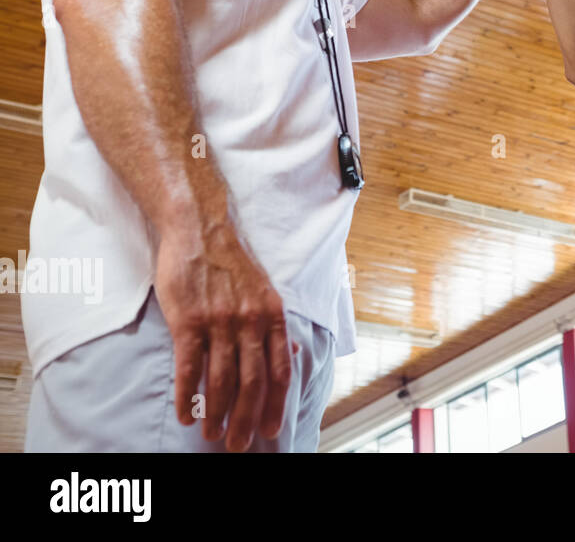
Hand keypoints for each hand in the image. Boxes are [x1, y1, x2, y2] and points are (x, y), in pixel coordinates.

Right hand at [154, 220, 293, 451]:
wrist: (199, 229)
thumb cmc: (231, 262)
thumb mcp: (265, 289)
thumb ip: (273, 323)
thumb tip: (290, 350)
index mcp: (272, 315)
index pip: (281, 370)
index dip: (277, 403)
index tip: (271, 428)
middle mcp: (250, 322)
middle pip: (253, 383)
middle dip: (247, 419)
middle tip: (239, 445)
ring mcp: (220, 322)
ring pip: (222, 380)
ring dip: (217, 414)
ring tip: (211, 435)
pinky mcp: (189, 321)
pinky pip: (190, 368)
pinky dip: (188, 396)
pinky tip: (185, 414)